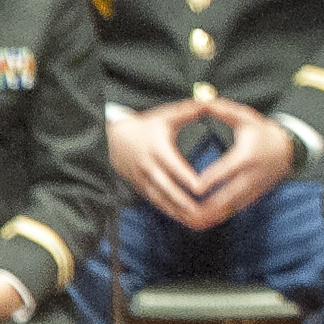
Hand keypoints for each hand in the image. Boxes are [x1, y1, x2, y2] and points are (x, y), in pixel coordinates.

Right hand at [107, 99, 215, 224]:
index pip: (175, 168)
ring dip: (180, 212)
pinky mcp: (141, 187)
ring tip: (199, 221)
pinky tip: (187, 220)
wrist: (115, 138)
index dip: (188, 179)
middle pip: (168, 189)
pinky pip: (157, 203)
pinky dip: (171, 212)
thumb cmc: (147, 126)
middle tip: (206, 213)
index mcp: (158, 150)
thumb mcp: (166, 116)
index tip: (203, 190)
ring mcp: (144, 179)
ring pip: (162, 200)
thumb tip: (208, 101)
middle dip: (186, 202)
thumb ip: (188, 111)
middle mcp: (150, 167)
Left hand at [174, 101, 298, 225]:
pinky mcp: (254, 195)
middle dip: (208, 206)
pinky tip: (205, 221)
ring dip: (212, 215)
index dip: (210, 180)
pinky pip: (235, 209)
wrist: (288, 149)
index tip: (194, 188)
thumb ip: (222, 110)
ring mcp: (253, 188)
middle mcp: (250, 175)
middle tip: (187, 212)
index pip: (226, 170)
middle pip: (228, 195)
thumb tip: (202, 102)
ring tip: (192, 222)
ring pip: (231, 206)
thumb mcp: (245, 117)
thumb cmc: (262, 131)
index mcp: (246, 155)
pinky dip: (220, 216)